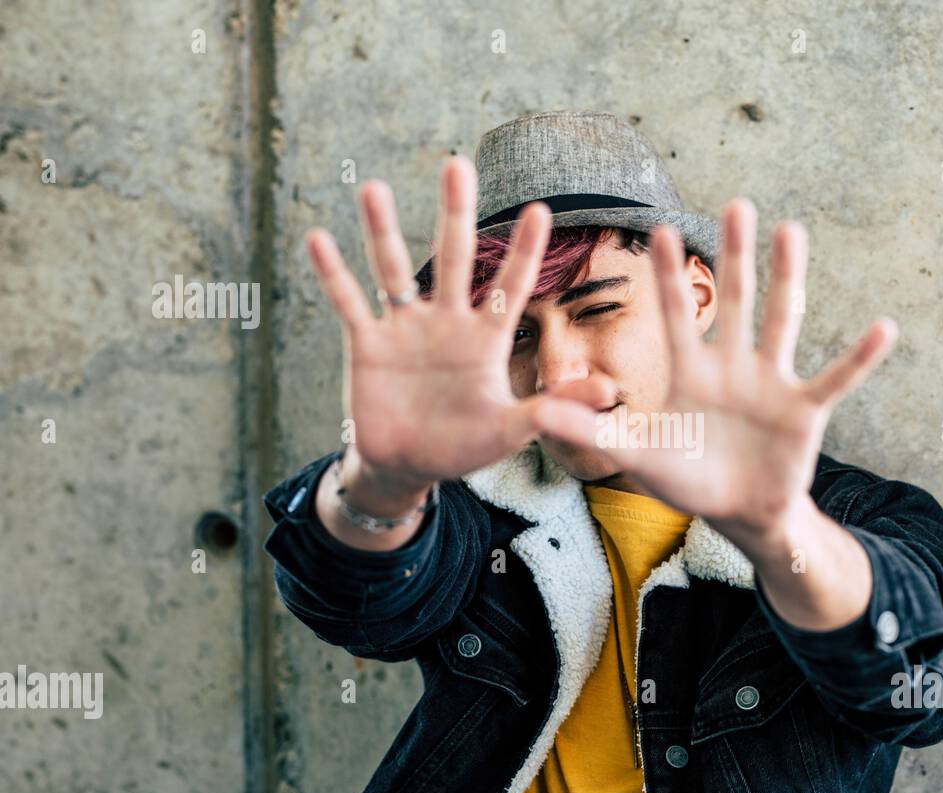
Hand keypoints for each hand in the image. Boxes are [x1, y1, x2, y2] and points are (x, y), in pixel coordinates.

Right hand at [305, 158, 616, 487]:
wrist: (410, 465)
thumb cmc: (466, 445)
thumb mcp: (513, 429)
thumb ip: (555, 407)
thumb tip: (611, 392)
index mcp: (485, 338)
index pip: (510, 284)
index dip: (523, 250)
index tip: (539, 208)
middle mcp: (446, 322)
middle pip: (452, 258)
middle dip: (455, 213)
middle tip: (457, 163)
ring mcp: (404, 329)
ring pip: (393, 269)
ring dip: (383, 230)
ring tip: (373, 187)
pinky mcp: (367, 345)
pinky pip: (349, 303)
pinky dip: (333, 274)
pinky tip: (318, 238)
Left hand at [533, 198, 896, 544]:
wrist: (740, 513)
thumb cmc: (689, 480)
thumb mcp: (638, 456)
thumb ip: (592, 433)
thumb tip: (536, 413)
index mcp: (690, 372)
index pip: (675, 314)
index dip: (666, 275)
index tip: (656, 227)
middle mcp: (733, 365)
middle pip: (735, 300)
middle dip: (734, 255)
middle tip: (735, 204)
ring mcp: (771, 383)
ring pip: (782, 321)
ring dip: (788, 278)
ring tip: (794, 230)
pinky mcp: (804, 410)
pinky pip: (835, 378)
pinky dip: (859, 357)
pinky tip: (883, 327)